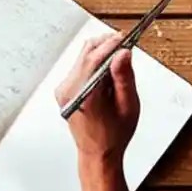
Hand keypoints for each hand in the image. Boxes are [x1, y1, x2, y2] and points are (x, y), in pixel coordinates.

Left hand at [54, 34, 139, 160]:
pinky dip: (93, 65)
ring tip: (118, 63)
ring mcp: (64, 89)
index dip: (110, 43)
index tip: (124, 37)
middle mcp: (69, 90)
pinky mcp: (64, 89)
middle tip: (124, 45)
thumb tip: (123, 53)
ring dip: (100, 55)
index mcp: (85, 95)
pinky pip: (79, 68)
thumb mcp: (128, 106)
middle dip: (106, 45)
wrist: (98, 153)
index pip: (95, 58)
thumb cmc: (114, 135)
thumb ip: (124, 77)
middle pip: (86, 53)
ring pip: (82, 58)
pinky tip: (106, 74)